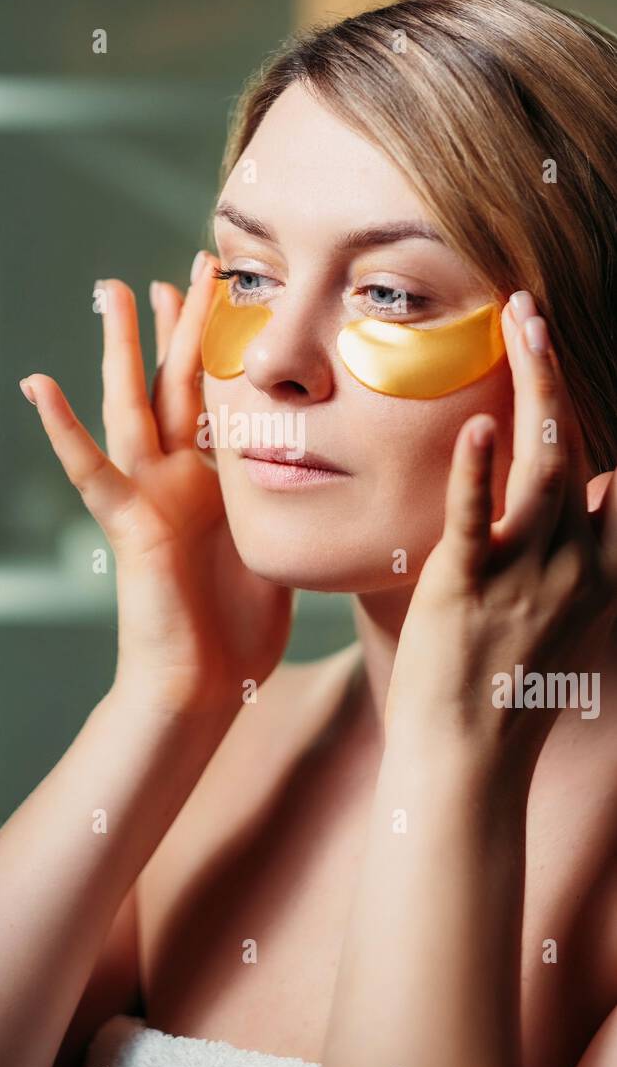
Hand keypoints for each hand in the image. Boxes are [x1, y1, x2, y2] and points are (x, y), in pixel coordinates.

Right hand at [19, 256, 292, 721]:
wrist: (204, 684)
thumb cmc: (241, 627)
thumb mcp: (279, 544)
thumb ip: (292, 502)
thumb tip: (341, 467)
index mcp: (218, 476)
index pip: (224, 392)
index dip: (233, 345)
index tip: (248, 290)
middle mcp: (181, 474)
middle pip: (181, 381)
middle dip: (188, 322)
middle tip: (198, 261)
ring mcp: (150, 493)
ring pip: (135, 404)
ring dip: (124, 349)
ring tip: (114, 290)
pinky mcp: (129, 522)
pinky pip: (91, 469)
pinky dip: (63, 430)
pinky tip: (39, 385)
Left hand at [383, 291, 616, 782]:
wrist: (464, 760)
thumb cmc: (501, 684)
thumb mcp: (560, 610)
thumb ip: (590, 548)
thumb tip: (609, 487)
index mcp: (595, 570)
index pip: (614, 475)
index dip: (598, 410)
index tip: (567, 346)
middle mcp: (573, 565)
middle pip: (574, 449)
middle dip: (553, 373)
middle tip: (531, 306)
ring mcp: (525, 574)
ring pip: (544, 466)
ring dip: (534, 388)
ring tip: (519, 324)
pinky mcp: (467, 586)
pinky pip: (478, 520)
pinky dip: (478, 470)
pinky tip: (477, 423)